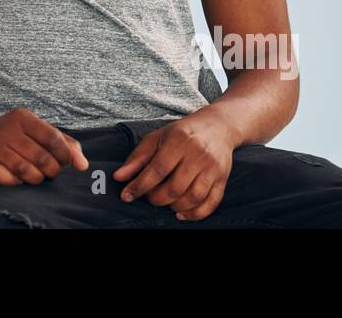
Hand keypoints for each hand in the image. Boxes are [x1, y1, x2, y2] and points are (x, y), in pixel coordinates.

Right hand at [0, 109, 89, 185]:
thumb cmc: (16, 135)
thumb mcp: (38, 130)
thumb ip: (65, 144)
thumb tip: (83, 165)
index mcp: (23, 117)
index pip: (53, 137)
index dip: (64, 155)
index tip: (65, 163)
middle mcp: (6, 129)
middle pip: (41, 157)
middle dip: (51, 170)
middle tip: (50, 172)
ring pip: (24, 170)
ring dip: (35, 178)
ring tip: (36, 176)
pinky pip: (4, 178)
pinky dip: (14, 182)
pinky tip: (16, 178)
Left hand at [112, 110, 239, 220]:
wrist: (218, 127)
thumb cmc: (182, 133)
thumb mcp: (157, 138)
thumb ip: (137, 158)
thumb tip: (118, 177)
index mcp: (178, 141)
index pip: (157, 170)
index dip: (140, 186)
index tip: (126, 196)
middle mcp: (197, 155)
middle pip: (175, 187)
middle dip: (156, 198)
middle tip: (149, 197)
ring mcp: (212, 168)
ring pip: (193, 197)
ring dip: (175, 207)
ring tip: (165, 202)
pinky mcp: (222, 179)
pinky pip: (211, 203)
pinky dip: (195, 214)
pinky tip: (181, 214)